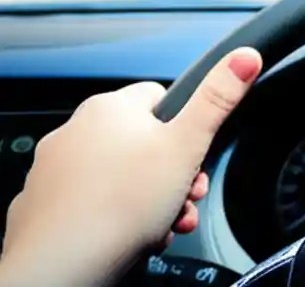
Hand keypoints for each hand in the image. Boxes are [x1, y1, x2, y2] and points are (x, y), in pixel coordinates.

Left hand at [0, 47, 262, 286]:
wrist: (64, 263)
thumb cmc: (121, 205)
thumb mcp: (188, 145)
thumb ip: (217, 99)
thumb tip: (244, 57)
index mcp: (110, 108)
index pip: (160, 98)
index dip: (184, 128)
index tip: (193, 153)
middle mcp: (75, 130)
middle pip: (142, 143)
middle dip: (172, 174)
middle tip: (185, 196)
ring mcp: (56, 168)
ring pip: (119, 176)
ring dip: (149, 199)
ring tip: (162, 222)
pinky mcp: (44, 203)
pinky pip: (92, 202)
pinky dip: (114, 217)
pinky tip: (129, 234)